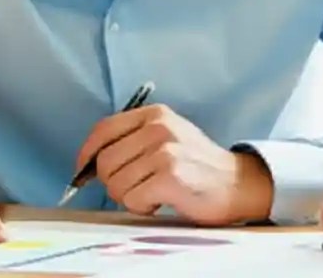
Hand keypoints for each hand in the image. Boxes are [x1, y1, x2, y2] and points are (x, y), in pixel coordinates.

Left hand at [76, 104, 273, 225]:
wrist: (237, 183)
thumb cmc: (197, 164)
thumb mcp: (167, 136)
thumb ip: (132, 139)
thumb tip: (90, 161)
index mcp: (155, 115)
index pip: (103, 130)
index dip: (87, 154)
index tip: (85, 171)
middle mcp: (159, 128)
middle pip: (105, 161)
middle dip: (112, 182)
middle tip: (135, 188)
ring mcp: (165, 152)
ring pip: (116, 184)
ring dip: (129, 197)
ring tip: (152, 194)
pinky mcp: (170, 177)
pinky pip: (133, 200)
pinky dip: (142, 207)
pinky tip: (160, 202)